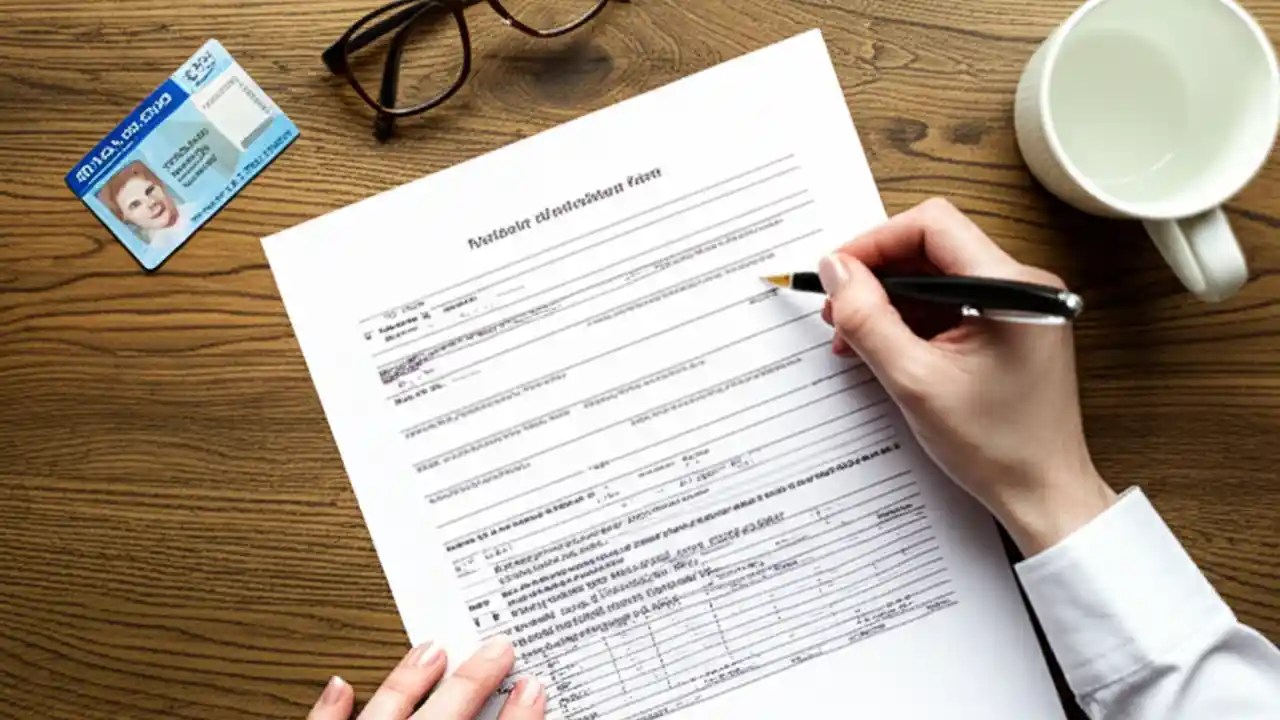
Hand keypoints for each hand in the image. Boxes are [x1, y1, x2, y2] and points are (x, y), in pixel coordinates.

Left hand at [308, 635, 544, 719]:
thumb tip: (523, 714)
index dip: (520, 715)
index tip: (534, 689)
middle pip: (447, 714)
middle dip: (475, 679)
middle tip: (497, 649)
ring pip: (386, 713)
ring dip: (410, 680)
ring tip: (430, 649)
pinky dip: (332, 710)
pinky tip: (341, 685)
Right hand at [820, 198, 1115, 554]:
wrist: (1042, 494)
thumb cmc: (997, 446)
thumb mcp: (914, 381)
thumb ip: (869, 319)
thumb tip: (836, 270)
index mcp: (1010, 286)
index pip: (932, 226)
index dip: (875, 242)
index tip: (837, 273)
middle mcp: (1019, 285)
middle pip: (931, 247)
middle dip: (877, 274)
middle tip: (837, 309)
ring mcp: (1015, 306)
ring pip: (935, 277)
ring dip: (889, 300)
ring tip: (852, 336)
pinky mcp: (1006, 327)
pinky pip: (948, 304)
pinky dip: (910, 320)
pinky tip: (882, 348)